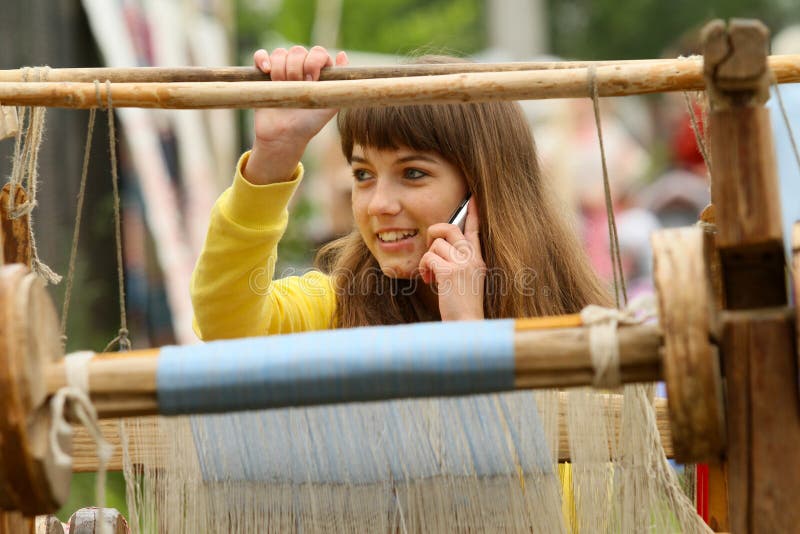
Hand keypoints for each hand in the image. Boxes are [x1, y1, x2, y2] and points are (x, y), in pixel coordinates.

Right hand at [244, 46, 347, 184]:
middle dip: (296, 68)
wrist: (284, 136)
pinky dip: (262, 59)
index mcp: (318, 72)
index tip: (311, 80)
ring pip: (280, 53)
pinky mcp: (263, 75)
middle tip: (296, 87)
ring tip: (282, 88)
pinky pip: (260, 55)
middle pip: (297, 50)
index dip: (313, 62)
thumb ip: (340, 83)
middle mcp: (300, 68)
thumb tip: (342, 54)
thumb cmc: (309, 123)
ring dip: (280, 69)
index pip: (318, 52)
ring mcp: (281, 70)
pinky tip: (266, 71)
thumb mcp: (330, 105)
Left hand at [418, 199, 485, 320]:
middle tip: (430, 249)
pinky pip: (428, 257)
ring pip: (435, 245)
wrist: (467, 325)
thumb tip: (438, 249)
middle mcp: (472, 258)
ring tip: (431, 275)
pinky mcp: (450, 272)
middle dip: (434, 233)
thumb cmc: (462, 306)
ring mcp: (463, 264)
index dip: (472, 214)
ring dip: (427, 259)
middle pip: (449, 228)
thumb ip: (457, 264)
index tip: (472, 199)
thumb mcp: (466, 281)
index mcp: (477, 259)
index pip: (475, 231)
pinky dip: (424, 268)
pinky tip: (428, 280)